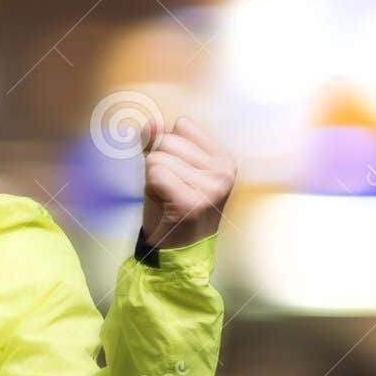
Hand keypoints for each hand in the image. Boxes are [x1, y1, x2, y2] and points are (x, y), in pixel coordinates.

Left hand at [139, 115, 236, 249]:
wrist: (176, 252)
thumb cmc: (174, 208)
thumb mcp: (170, 168)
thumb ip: (160, 143)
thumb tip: (150, 123)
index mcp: (224, 160)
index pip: (182, 126)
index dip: (169, 148)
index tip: (178, 174)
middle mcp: (223, 172)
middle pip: (167, 140)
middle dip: (159, 163)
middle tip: (170, 189)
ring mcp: (210, 187)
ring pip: (156, 158)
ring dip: (153, 179)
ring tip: (167, 198)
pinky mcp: (190, 202)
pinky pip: (154, 174)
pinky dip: (150, 189)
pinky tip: (164, 204)